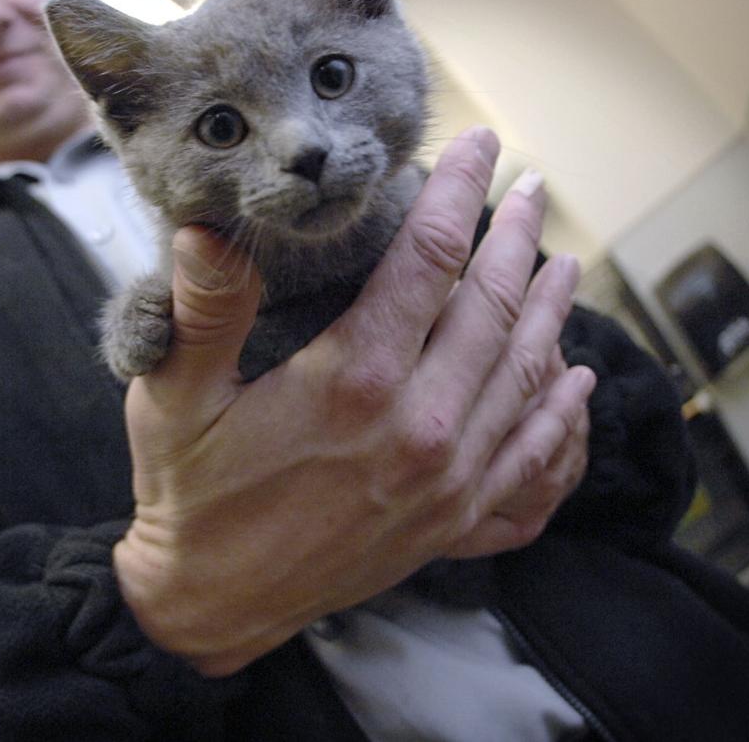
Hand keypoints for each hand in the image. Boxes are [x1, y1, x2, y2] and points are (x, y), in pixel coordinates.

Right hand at [114, 127, 595, 676]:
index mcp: (356, 383)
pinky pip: (533, 467)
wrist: (210, 603)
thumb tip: (204, 228)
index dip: (457, 192)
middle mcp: (420, 430)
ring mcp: (446, 485)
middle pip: (494, 310)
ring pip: (525, 379)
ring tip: (566, 266)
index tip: (481, 146)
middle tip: (532, 191)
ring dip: (552, 316)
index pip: (429, 260)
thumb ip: (203, 310)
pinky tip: (574, 387)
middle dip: (518, 241)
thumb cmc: (189, 494)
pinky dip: (562, 421)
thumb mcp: (174, 396)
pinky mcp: (451, 527)